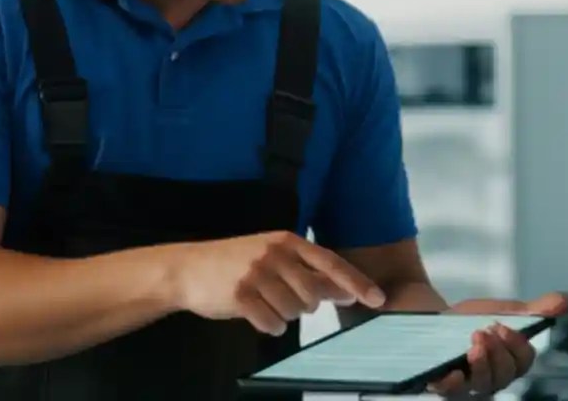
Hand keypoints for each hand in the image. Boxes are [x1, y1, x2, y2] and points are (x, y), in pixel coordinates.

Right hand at [174, 231, 386, 335]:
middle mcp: (275, 254)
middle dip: (304, 306)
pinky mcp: (241, 294)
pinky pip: (272, 323)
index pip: (331, 263)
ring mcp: (256, 273)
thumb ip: (312, 274)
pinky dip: (269, 325)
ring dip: (283, 316)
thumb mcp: (275, 259)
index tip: (378, 299)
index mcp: (287, 241)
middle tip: (282, 299)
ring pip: (293, 312)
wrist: (188, 268)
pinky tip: (255, 313)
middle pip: (313, 295)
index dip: (356, 282)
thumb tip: (348, 290)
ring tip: (264, 303)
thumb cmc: (236, 264)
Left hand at [427, 294, 567, 396]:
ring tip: (474, 339)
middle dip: (499, 352)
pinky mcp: (441, 382)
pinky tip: (454, 371)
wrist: (432, 314)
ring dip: (482, 363)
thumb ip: (533, 310)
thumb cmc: (471, 319)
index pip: (524, 362)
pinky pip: (450, 391)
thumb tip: (565, 300)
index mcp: (509, 362)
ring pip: (482, 385)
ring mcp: (467, 383)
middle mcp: (492, 378)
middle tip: (486, 329)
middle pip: (505, 375)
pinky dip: (453, 383)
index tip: (503, 326)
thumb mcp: (503, 310)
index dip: (517, 346)